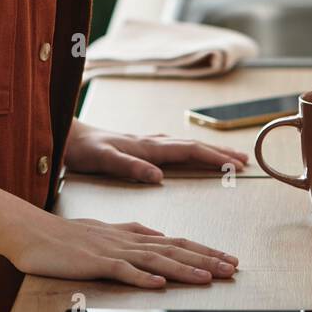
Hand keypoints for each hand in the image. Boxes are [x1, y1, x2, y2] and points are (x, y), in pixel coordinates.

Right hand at [9, 212, 238, 286]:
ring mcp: (112, 250)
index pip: (175, 242)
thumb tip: (158, 236)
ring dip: (184, 269)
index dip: (203, 250)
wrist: (32, 232)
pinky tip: (159, 284)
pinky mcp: (94, 262)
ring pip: (155, 260)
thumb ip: (131, 232)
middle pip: (174, 249)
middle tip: (234, 267)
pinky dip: (142, 277)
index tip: (227, 259)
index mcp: (131, 234)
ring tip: (209, 277)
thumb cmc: (66, 237)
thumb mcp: (104, 232)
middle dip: (206, 259)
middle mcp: (127, 239)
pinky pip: (122, 271)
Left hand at [63, 120, 248, 183]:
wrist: (66, 135)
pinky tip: (186, 152)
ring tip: (226, 156)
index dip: (214, 158)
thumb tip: (159, 176)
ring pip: (183, 145)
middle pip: (192, 145)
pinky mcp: (137, 145)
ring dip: (207, 150)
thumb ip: (130, 167)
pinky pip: (172, 147)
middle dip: (219, 152)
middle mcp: (150, 142)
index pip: (189, 151)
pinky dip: (188, 150)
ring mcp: (145, 142)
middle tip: (245, 160)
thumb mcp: (103, 160)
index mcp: (147, 148)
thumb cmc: (82, 150)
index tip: (236, 164)